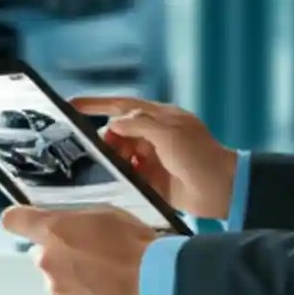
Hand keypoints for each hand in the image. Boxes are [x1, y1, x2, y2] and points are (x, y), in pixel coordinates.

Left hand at [1, 204, 156, 294]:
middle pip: (43, 255)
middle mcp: (48, 261)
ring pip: (58, 280)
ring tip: (106, 275)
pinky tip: (107, 291)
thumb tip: (70, 224)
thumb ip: (77, 220)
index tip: (23, 221)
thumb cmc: (134, 244)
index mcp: (53, 230)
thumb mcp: (107, 214)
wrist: (153, 283)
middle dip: (60, 254)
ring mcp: (57, 291)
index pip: (15, 220)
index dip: (20, 220)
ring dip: (74, 277)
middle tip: (90, 253)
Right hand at [70, 96, 237, 219]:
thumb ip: (139, 124)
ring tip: (114, 167)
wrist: (222, 190)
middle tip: (103, 151)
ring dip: (113, 159)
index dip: (96, 104)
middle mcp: (153, 135)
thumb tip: (113, 123)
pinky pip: (127, 175)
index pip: (122, 105)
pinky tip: (117, 181)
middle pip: (118, 132)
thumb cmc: (199, 156)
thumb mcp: (169, 133)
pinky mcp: (152, 180)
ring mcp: (152, 158)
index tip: (71, 104)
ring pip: (120, 154)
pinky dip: (120, 176)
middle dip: (107, 139)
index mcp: (159, 117)